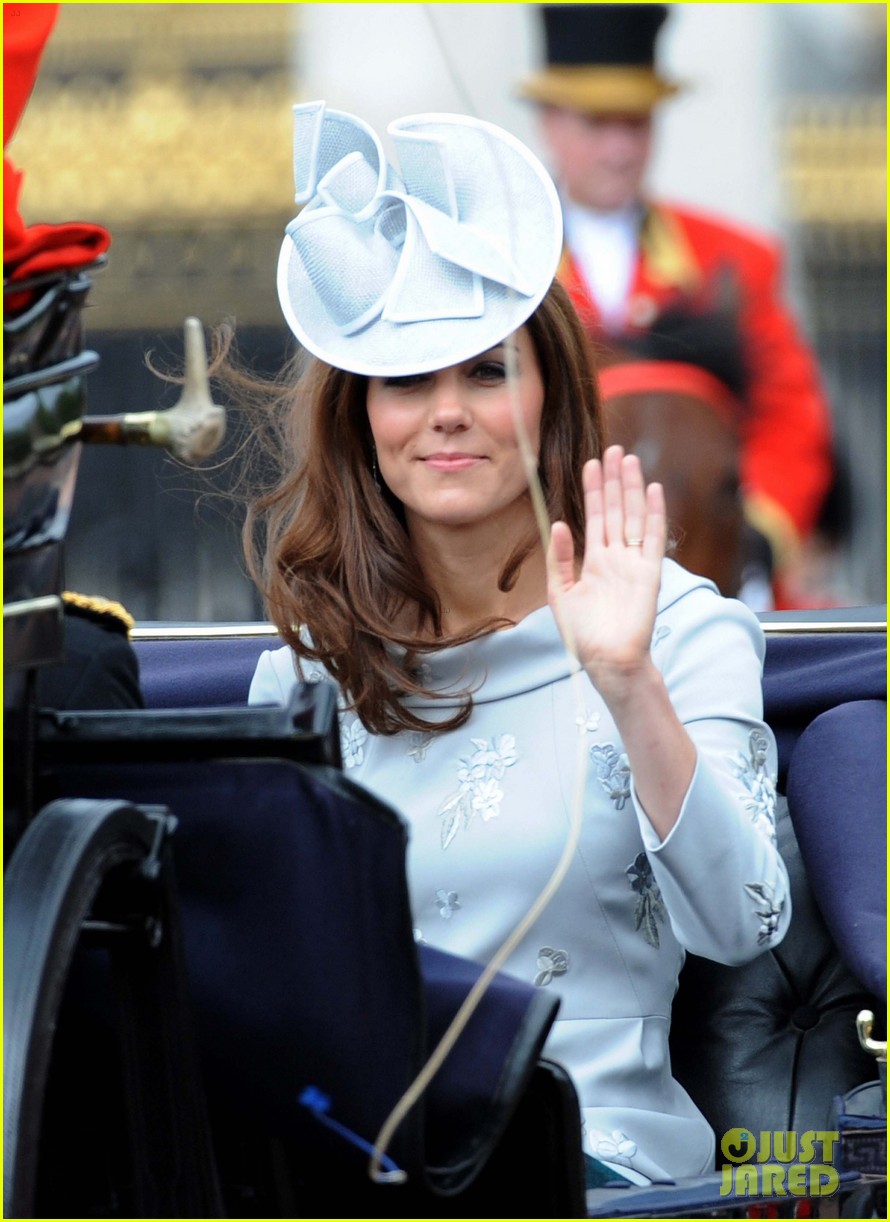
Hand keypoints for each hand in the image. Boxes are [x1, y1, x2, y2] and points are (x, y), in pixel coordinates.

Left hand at [547, 446, 666, 694]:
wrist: (607, 661)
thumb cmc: (584, 635)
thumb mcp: (561, 594)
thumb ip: (560, 560)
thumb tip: (559, 524)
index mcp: (595, 562)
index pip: (596, 517)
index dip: (594, 490)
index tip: (591, 463)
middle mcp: (616, 557)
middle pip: (616, 510)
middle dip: (613, 480)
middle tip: (613, 449)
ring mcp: (634, 563)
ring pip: (634, 516)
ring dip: (631, 488)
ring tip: (628, 459)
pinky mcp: (649, 573)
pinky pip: (653, 537)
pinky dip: (653, 513)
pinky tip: (651, 489)